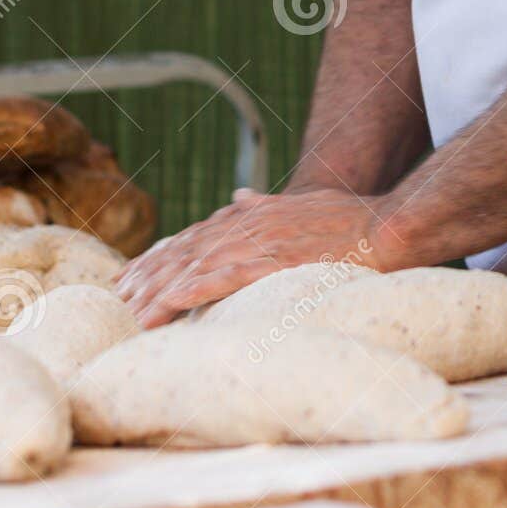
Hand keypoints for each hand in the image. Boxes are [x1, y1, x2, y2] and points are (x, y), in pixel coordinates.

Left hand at [114, 188, 383, 327]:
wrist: (389, 226)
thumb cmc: (352, 220)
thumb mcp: (302, 205)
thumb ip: (266, 204)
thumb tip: (238, 195)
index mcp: (253, 215)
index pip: (194, 237)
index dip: (160, 256)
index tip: (133, 275)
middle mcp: (248, 224)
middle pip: (185, 251)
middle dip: (148, 275)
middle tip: (117, 298)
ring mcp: (259, 242)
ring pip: (195, 266)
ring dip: (159, 289)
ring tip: (130, 312)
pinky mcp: (273, 262)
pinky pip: (222, 278)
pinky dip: (190, 291)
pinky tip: (166, 306)